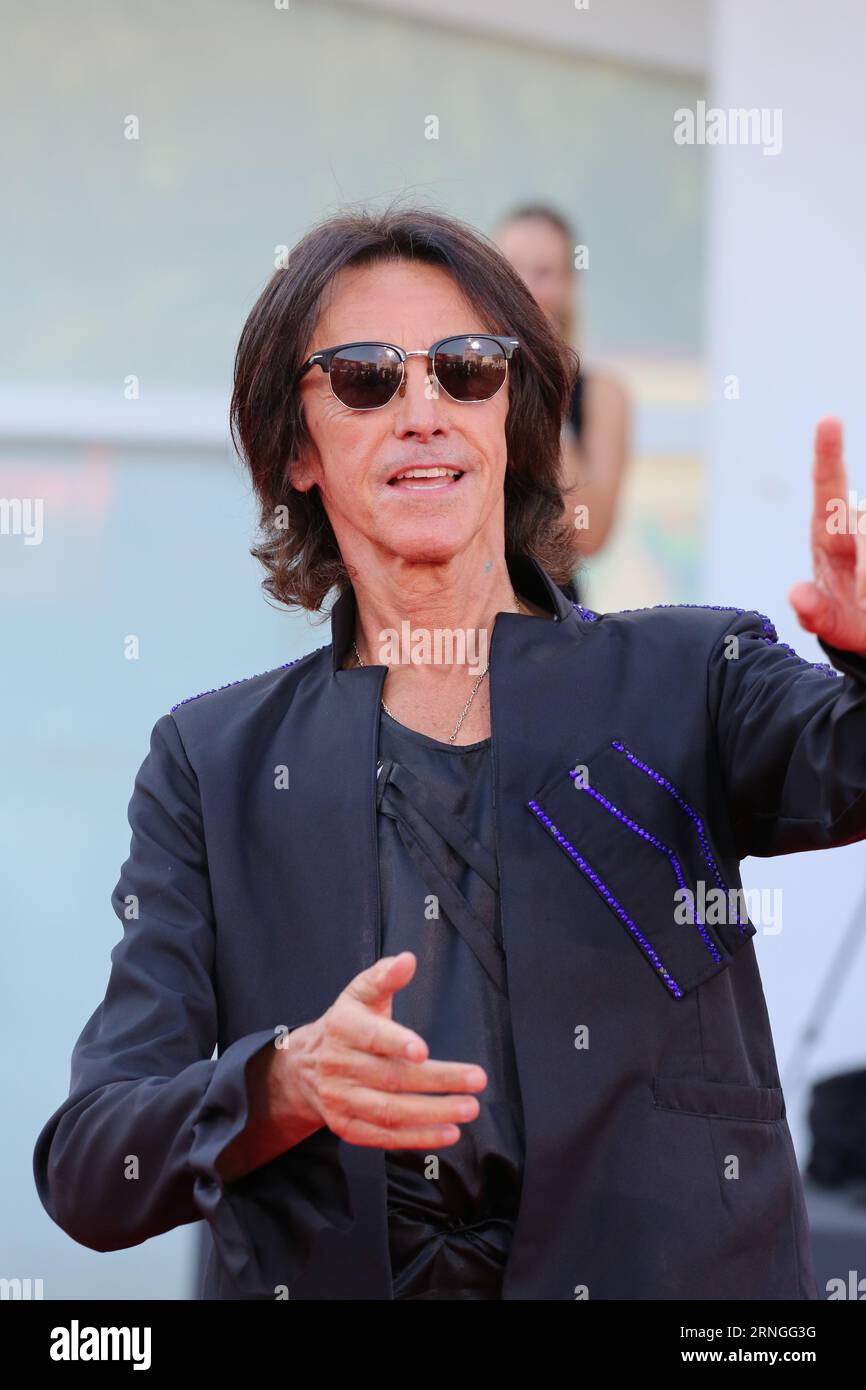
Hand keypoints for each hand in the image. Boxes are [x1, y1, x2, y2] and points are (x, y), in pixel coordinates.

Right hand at [289, 952, 486, 1149]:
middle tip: (476, 1080)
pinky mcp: (347, 1127)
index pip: (370, 1036)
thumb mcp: (359, 994)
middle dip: (437, 1080)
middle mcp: (339, 1066)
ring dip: (433, 1114)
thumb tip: (407, 960)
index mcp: (342, 1027)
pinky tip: (449, 1132)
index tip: (423, 1049)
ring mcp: (341, 1100)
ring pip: (390, 1112)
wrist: (304, 1068)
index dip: (396, 1043)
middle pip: (391, 1078)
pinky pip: (385, 1137)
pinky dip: (418, 1138)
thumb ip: (384, 977)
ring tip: (469, 1108)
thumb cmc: (347, 1024)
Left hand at [788, 417, 865, 653]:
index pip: (827, 489)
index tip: (829, 420)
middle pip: (863, 525)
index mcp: (830, 535)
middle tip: (862, 602)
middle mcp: (856, 522)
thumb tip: (796, 595)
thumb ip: (814, 614)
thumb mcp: (831, 625)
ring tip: (865, 600)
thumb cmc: (847, 621)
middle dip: (865, 573)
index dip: (828, 454)